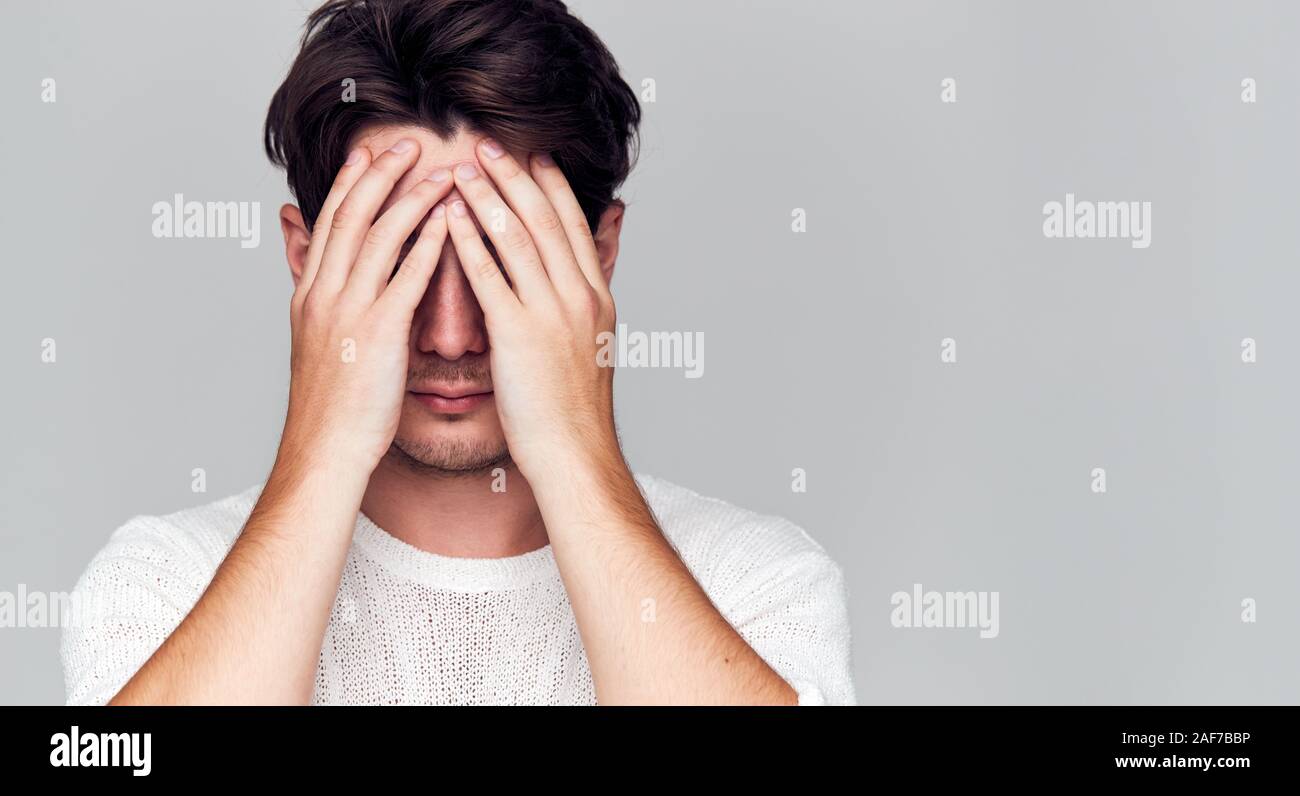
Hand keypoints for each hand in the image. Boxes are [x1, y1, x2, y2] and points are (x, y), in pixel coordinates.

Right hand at [281, 140, 453, 471]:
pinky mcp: (376, 334)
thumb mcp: (317, 345)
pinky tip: (450, 223)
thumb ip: (323, 303)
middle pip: (350, 217)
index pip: (329, 223)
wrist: (323, 453)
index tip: (370, 154)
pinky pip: (405, 278)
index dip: (351, 184)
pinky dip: (428, 245)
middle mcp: (322, 295)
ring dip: (412, 199)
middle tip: (407, 142)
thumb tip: (327, 283)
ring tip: (442, 171)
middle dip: (379, 175)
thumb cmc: (331, 410)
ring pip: (378, 237)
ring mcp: (346, 312)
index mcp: (309, 295)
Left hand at [446, 141, 619, 482]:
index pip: (575, 227)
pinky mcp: (521, 335)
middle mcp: (579, 297)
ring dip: (488, 198)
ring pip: (519, 239)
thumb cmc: (575, 414)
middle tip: (489, 144)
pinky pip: (491, 277)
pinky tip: (450, 218)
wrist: (576, 455)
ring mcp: (552, 314)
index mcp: (597, 299)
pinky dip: (470, 242)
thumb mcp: (593, 350)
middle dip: (515, 177)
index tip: (534, 157)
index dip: (552, 188)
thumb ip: (585, 308)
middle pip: (546, 221)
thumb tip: (582, 287)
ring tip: (461, 168)